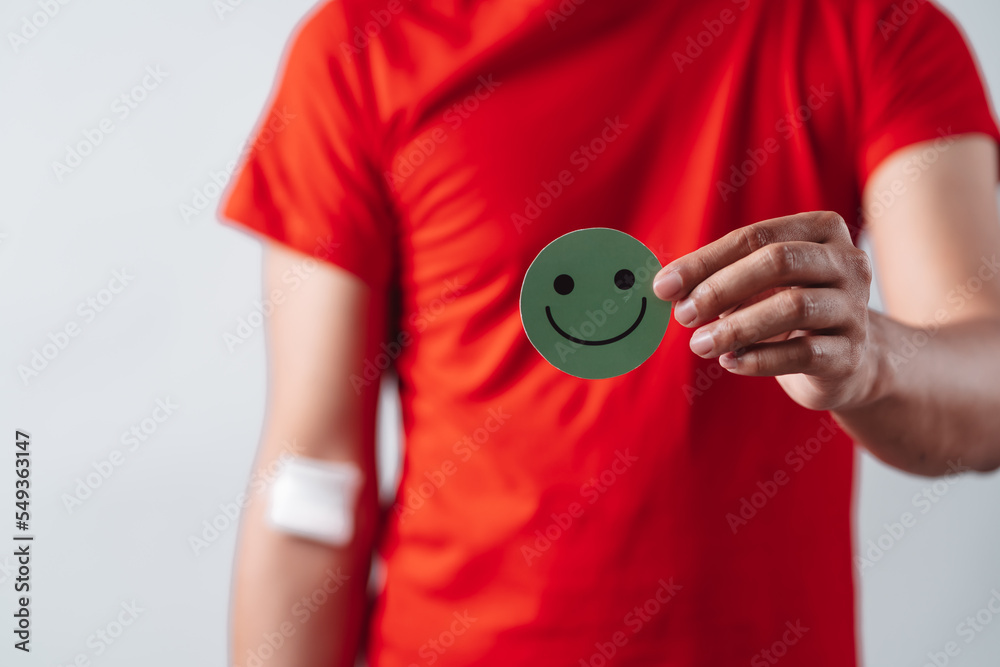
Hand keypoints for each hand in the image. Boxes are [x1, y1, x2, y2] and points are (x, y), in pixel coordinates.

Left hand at [653, 211, 877, 410]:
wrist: (846, 362)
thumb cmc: (790, 309)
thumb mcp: (758, 285)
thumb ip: (718, 279)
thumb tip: (667, 287)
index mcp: (821, 230)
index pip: (755, 236)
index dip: (705, 261)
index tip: (664, 286)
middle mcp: (847, 263)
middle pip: (778, 262)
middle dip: (721, 288)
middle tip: (683, 314)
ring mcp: (854, 308)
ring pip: (793, 307)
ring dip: (736, 326)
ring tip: (700, 344)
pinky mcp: (851, 354)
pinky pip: (803, 353)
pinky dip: (759, 359)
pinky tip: (730, 362)